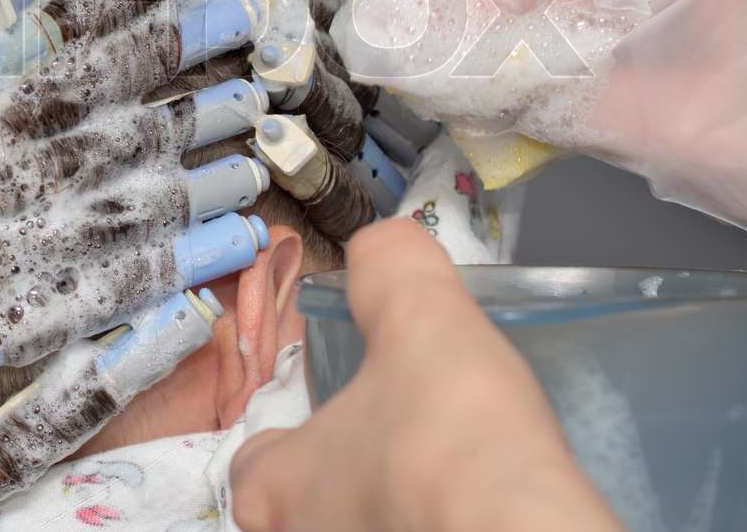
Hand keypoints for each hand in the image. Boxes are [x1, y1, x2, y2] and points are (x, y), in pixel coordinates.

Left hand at [228, 220, 619, 531]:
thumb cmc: (451, 434)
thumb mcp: (419, 317)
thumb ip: (391, 267)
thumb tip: (384, 243)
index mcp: (274, 491)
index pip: (254, 471)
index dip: (288, 444)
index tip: (330, 424)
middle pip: (310, 516)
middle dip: (352, 490)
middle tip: (409, 458)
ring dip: (399, 513)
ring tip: (456, 486)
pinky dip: (445, 527)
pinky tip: (491, 517)